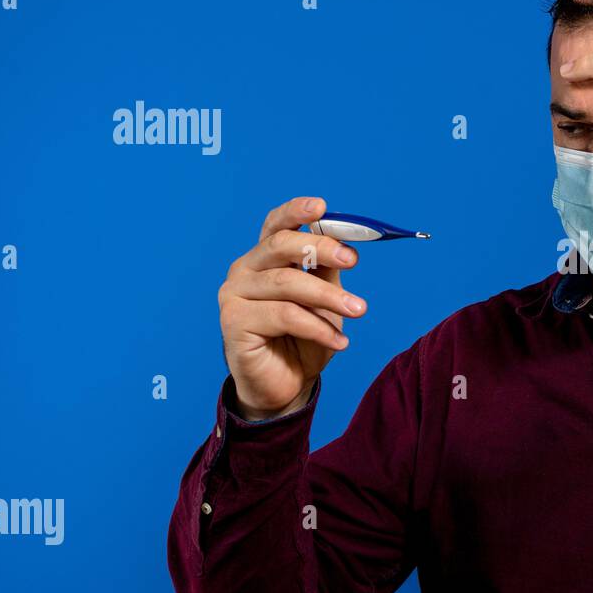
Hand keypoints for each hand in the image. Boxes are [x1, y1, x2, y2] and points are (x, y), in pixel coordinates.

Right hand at [218, 197, 365, 419]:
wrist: (286, 385)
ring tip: (359, 310)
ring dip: (329, 297)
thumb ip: (326, 271)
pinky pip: (284, 316)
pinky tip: (340, 341)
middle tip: (352, 260)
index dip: (296, 212)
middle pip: (280, 247)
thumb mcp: (323, 299)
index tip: (321, 206)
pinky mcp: (234, 323)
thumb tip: (345, 244)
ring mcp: (234, 295)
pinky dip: (318, 327)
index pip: (276, 225)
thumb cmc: (303, 338)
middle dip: (320, 249)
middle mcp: (244, 270)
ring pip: (286, 284)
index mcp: (265, 258)